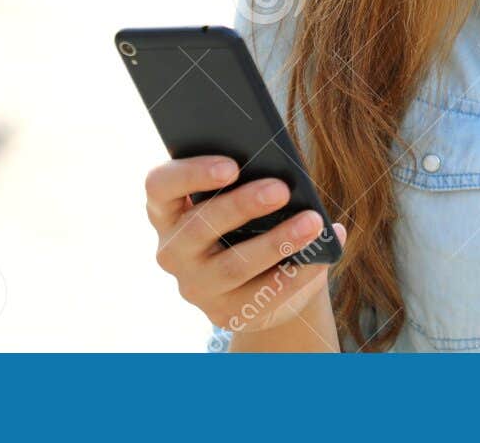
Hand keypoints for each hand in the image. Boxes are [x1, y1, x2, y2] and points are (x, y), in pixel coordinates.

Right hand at [144, 156, 344, 338]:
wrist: (260, 281)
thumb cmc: (249, 221)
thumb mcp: (242, 196)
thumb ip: (252, 180)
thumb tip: (292, 178)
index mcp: (166, 209)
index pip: (160, 186)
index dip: (191, 173)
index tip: (231, 165)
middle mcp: (172, 250)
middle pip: (199, 226)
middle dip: (243, 205)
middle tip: (282, 189)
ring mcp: (194, 286)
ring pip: (233, 265)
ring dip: (277, 241)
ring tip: (312, 222)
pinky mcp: (223, 315)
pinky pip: (261, 295)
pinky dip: (296, 274)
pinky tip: (320, 257)